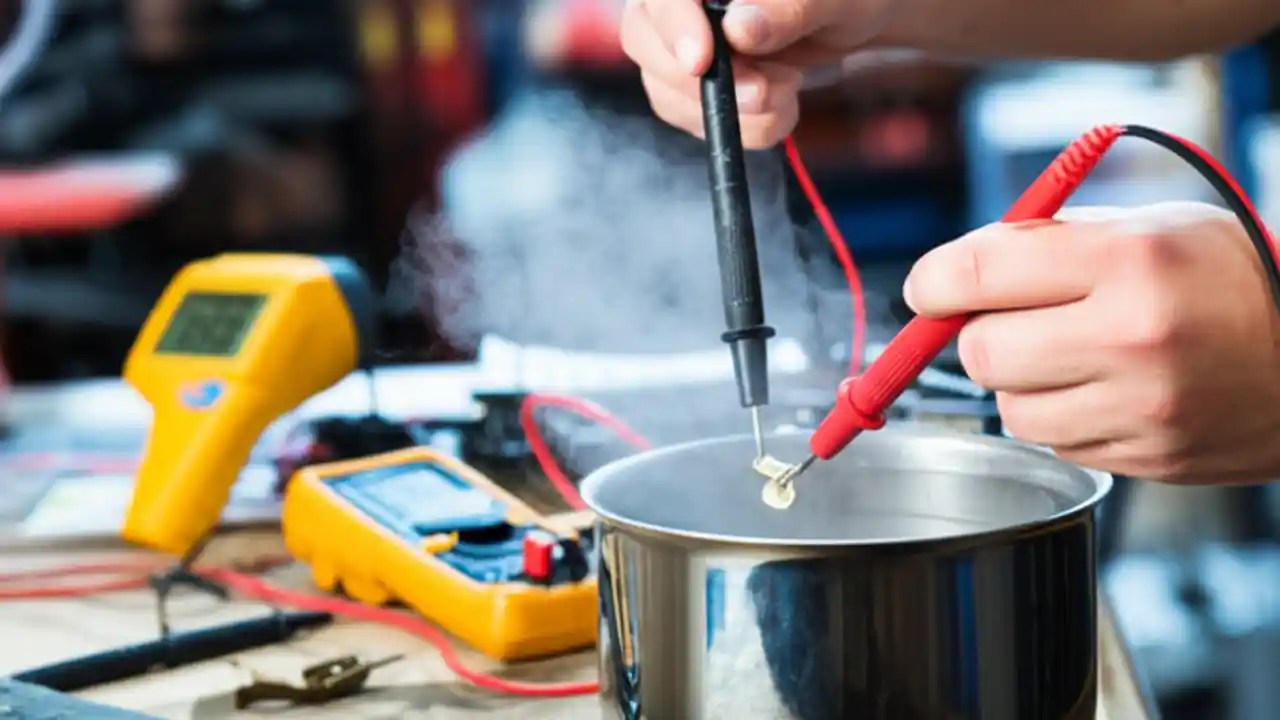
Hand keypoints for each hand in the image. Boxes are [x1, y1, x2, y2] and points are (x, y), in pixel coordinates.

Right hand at [620, 0, 903, 146]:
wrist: (850, 20)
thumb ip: (791, 7)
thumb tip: (739, 28)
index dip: (673, 25)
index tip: (701, 62)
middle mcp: (679, 3)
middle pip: (644, 38)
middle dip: (701, 81)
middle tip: (765, 92)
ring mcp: (677, 43)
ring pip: (666, 89)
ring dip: (731, 112)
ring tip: (789, 91)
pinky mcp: (690, 86)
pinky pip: (694, 120)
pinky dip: (744, 128)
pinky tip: (781, 107)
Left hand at [903, 202, 1279, 483]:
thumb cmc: (1227, 276)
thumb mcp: (1147, 228)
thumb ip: (1045, 245)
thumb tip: (950, 276)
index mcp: (1128, 261)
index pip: (977, 273)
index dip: (934, 282)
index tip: (927, 290)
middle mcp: (1131, 338)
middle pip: (982, 353)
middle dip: (983, 335)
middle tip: (1015, 321)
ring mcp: (1143, 408)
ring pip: (1011, 411)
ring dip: (1022, 385)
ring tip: (1074, 357)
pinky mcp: (1150, 459)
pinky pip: (1057, 445)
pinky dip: (1064, 420)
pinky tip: (1110, 391)